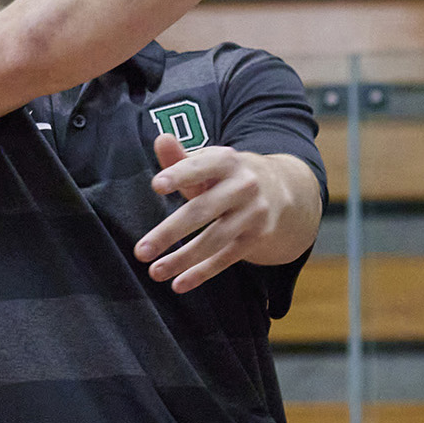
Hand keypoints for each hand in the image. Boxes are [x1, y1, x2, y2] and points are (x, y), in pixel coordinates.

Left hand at [134, 134, 320, 293]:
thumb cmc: (230, 176)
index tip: (157, 185)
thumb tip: (161, 138)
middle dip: (170, 232)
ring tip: (155, 272)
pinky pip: (227, 257)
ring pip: (214, 240)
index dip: (180, 174)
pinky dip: (202, 272)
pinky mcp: (257, 237)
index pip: (201, 167)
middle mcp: (244, 186)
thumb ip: (181, 157)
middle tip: (140, 251)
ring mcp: (253, 214)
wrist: (283, 190)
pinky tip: (179, 284)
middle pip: (202, 211)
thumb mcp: (211, 163)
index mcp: (228, 161)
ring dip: (182, 259)